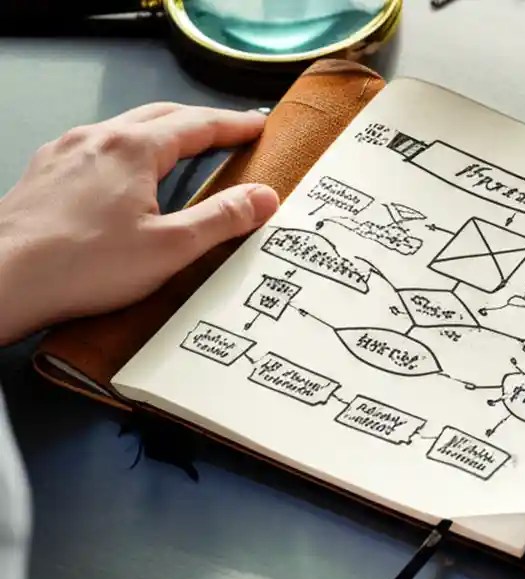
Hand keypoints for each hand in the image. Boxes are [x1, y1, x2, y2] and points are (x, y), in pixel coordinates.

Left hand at [0, 102, 278, 342]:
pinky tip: (128, 176)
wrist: (2, 280)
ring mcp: (64, 154)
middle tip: (231, 132)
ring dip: (161, 133)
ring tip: (184, 150)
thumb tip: (263, 197)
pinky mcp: (44, 175)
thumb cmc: (81, 266)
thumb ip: (222, 218)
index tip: (259, 125)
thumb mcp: (171, 247)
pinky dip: (127, 152)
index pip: (197, 124)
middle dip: (200, 122)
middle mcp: (95, 139)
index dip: (234, 124)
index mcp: (132, 149)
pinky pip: (96, 149)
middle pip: (160, 116)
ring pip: (124, 130)